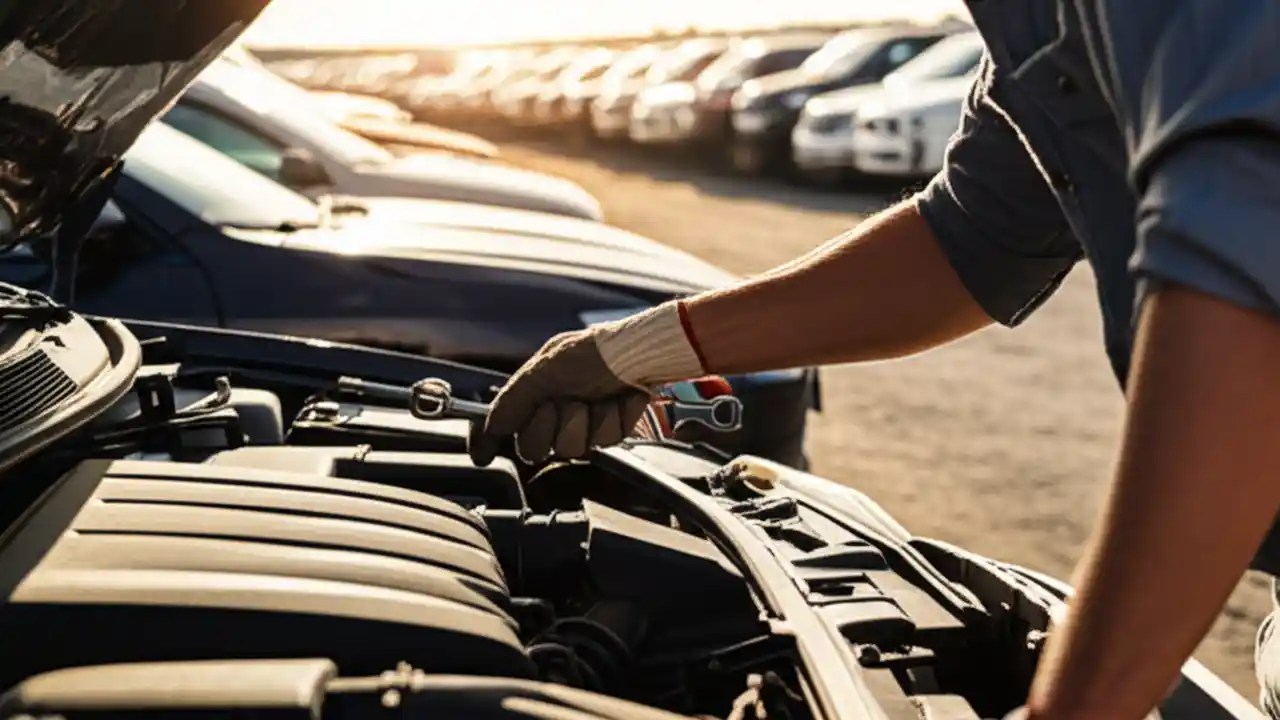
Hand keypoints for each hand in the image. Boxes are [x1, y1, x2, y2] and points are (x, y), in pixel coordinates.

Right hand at [469, 302, 704, 465]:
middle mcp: (556, 413)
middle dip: (551, 426)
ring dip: (587, 422)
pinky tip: (620, 400)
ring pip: (573, 450)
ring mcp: (585, 425)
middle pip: (536, 449)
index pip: (505, 429)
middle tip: (565, 403)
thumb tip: (490, 430)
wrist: (638, 351)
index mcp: (534, 396)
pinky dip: (615, 419)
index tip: (485, 453)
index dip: (493, 441)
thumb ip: (511, 402)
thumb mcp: (542, 370)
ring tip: (597, 399)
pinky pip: (607, 441)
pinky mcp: (613, 430)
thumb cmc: (589, 353)